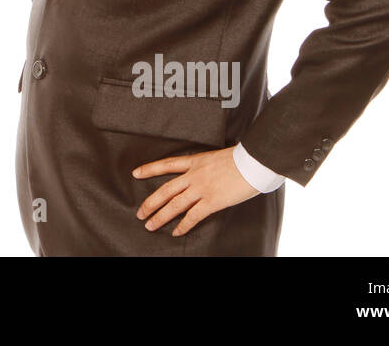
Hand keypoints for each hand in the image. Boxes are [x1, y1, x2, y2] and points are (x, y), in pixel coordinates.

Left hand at [132, 146, 258, 236]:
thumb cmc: (239, 158)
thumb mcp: (214, 157)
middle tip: (139, 213)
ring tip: (150, 225)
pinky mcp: (212, 201)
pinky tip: (176, 232)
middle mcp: (194, 175)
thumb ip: (204, 165)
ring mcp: (202, 188)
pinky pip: (193, 216)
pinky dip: (183, 225)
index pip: (166, 164)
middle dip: (150, 203)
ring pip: (175, 204)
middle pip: (165, 190)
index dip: (149, 169)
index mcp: (194, 161)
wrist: (253, 161)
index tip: (135, 173)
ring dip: (160, 216)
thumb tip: (200, 172)